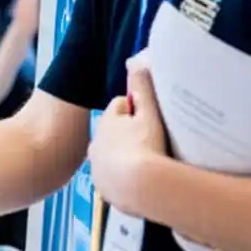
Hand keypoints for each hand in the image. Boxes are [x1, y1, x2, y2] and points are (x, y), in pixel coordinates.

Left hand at [88, 62, 166, 215]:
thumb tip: (136, 59)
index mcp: (106, 123)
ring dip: (128, 158)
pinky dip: (126, 179)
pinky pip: (116, 180)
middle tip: (153, 142)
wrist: (145, 188)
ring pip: (114, 158)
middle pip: (116, 134)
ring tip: (149, 164)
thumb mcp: (150, 112)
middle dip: (131, 135)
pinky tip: (141, 181)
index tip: (150, 119)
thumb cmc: (148, 146)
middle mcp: (96, 145)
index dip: (137, 112)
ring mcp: (98, 170)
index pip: (119, 108)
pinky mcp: (105, 191)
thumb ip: (143, 85)